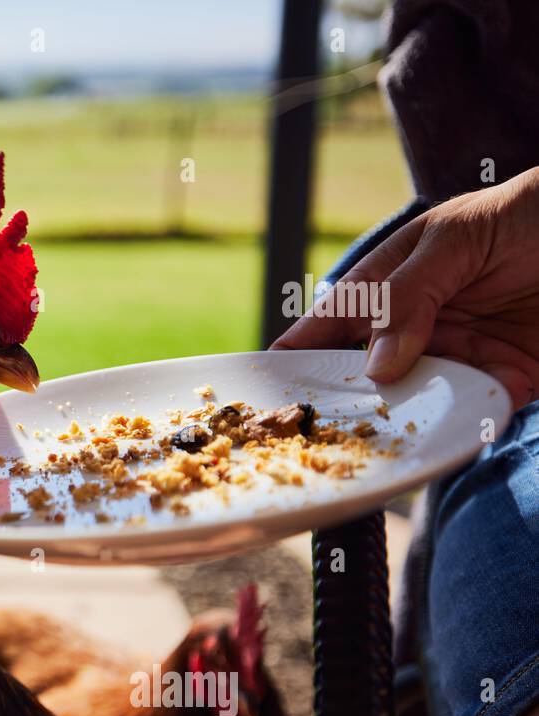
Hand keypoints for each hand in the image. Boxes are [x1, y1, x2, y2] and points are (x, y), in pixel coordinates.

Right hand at [271, 166, 538, 410]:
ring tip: (389, 443)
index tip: (265, 392)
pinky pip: (479, 410)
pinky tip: (458, 431)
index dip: (294, 357)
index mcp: (389, 283)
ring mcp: (461, 353)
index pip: (328, 325)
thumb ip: (408, 297)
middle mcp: (417, 325)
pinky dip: (469, 422)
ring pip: (417, 401)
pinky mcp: (508, 378)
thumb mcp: (456, 239)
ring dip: (406, 420)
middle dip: (345, 405)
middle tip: (323, 435)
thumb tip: (374, 367)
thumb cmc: (528, 211)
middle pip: (365, 376)